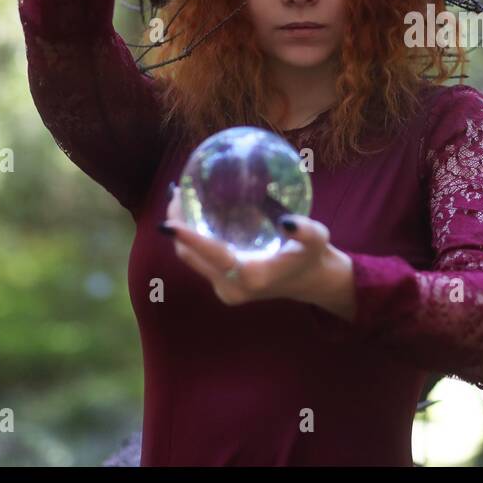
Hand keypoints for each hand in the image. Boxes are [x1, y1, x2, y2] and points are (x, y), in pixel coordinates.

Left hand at [162, 184, 349, 309]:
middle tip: (176, 193)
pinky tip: (193, 215)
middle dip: (177, 226)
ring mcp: (224, 289)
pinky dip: (191, 240)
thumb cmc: (312, 255)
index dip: (188, 238)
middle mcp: (232, 286)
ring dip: (181, 233)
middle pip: (190, 256)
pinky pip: (198, 261)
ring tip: (180, 199)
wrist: (310, 281)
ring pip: (190, 259)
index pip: (211, 255)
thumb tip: (286, 220)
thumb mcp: (317, 238)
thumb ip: (304, 231)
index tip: (165, 223)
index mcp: (251, 276)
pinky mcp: (222, 286)